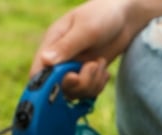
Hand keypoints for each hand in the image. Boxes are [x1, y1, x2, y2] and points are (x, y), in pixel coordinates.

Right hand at [29, 0, 161, 99]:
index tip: (72, 78)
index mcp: (51, 45)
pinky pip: (86, 93)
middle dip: (78, 83)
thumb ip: (67, 46)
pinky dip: (97, 86)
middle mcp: (59, 60)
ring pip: (74, 92)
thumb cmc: (102, 15)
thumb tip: (45, 61)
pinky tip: (104, 71)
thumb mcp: (86, 29)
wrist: (123, 17)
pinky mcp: (85, 75)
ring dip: (90, 84)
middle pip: (57, 87)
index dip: (48, 84)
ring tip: (100, 64)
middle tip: (92, 67)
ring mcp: (72, 69)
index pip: (38, 72)